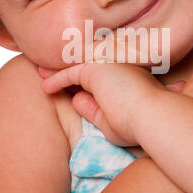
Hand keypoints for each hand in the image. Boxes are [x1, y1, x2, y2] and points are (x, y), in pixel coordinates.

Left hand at [37, 59, 164, 148]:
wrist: (150, 117)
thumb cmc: (137, 125)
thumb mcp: (110, 121)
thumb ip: (92, 110)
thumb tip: (75, 100)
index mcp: (126, 82)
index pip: (99, 82)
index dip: (83, 85)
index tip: (72, 91)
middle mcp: (117, 71)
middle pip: (86, 70)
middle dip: (68, 72)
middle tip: (50, 74)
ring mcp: (108, 67)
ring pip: (77, 67)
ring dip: (57, 71)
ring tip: (41, 74)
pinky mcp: (97, 69)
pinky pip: (71, 74)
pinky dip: (56, 79)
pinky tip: (45, 88)